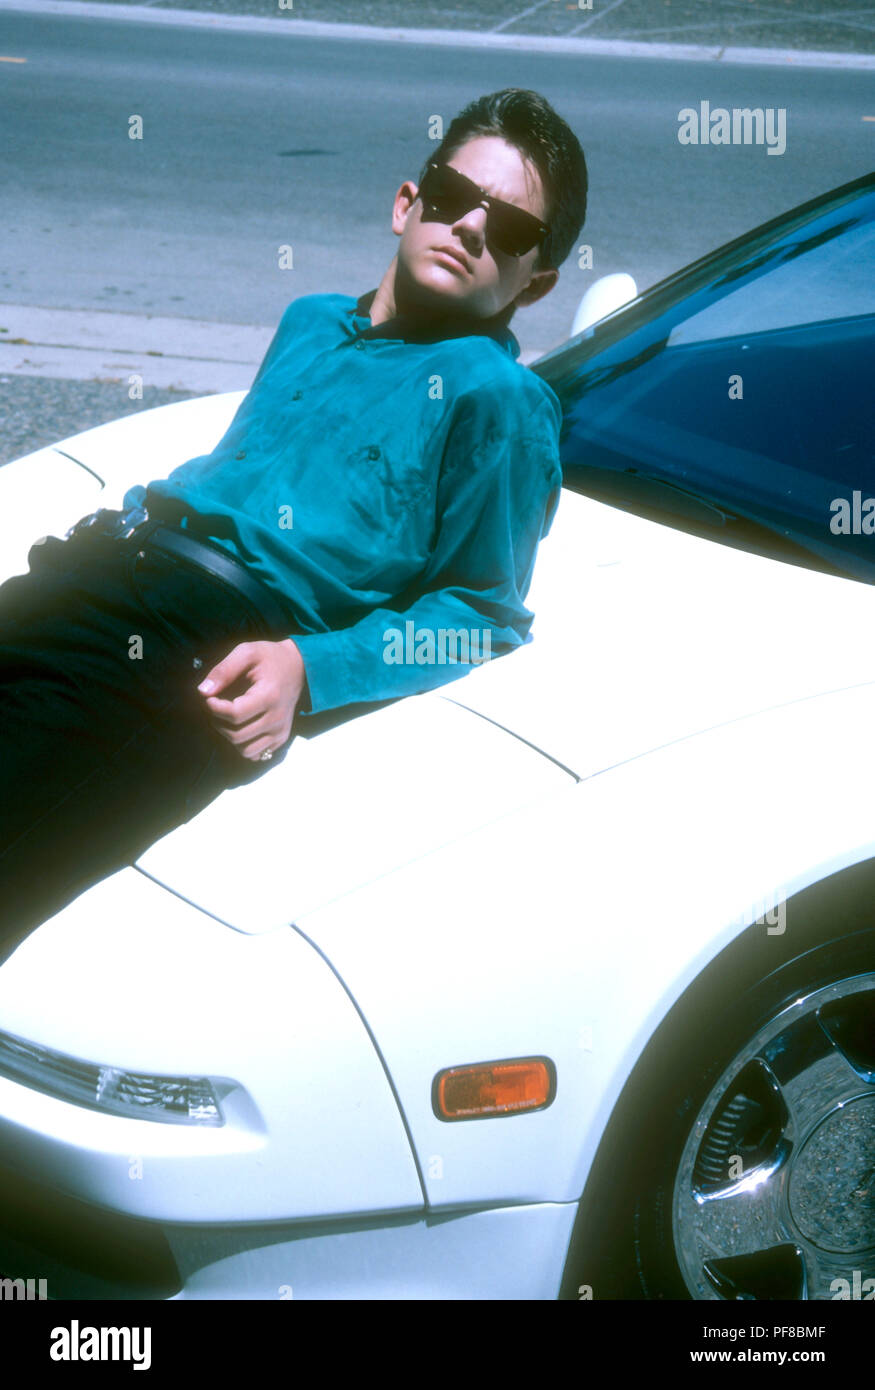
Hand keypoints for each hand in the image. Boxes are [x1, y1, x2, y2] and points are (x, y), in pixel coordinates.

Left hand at [196, 638, 307, 760]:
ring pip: (244, 749)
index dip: (214, 708)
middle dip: (218, 722)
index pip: (235, 714)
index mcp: (270, 696)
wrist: (298, 667)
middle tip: (215, 707)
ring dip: (229, 736)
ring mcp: (280, 732)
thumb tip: (203, 692)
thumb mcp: (246, 652)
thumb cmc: (269, 658)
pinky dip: (243, 745)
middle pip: (236, 735)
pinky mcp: (281, 739)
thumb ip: (224, 670)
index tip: (208, 697)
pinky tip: (240, 727)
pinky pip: (255, 753)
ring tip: (226, 718)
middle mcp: (277, 719)